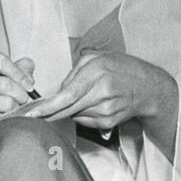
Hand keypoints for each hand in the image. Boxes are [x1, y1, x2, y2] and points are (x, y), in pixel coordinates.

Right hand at [0, 53, 36, 146]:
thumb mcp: (1, 77)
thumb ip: (19, 69)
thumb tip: (28, 68)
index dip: (18, 73)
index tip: (28, 85)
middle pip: (5, 84)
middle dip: (21, 94)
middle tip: (22, 100)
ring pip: (6, 103)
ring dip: (16, 108)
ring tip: (12, 109)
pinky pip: (2, 119)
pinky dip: (8, 120)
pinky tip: (3, 118)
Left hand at [24, 52, 173, 137]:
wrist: (148, 87)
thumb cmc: (121, 68)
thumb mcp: (97, 58)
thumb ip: (74, 72)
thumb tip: (58, 91)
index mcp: (97, 73)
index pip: (67, 95)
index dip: (47, 107)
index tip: (31, 113)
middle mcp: (102, 94)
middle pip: (67, 109)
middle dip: (48, 113)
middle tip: (32, 114)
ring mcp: (106, 111)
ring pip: (73, 115)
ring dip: (69, 109)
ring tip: (85, 96)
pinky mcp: (108, 122)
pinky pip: (84, 121)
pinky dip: (81, 114)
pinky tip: (92, 104)